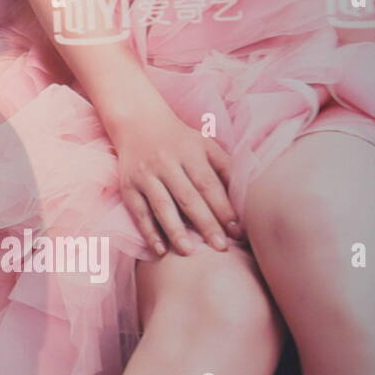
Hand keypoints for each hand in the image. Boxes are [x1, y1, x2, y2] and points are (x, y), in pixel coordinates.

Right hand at [103, 89, 241, 256]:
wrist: (137, 122)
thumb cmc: (178, 139)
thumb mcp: (204, 144)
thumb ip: (224, 167)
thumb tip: (246, 198)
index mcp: (189, 152)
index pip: (208, 184)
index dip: (223, 208)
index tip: (237, 231)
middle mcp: (165, 163)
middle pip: (188, 197)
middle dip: (205, 224)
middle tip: (221, 247)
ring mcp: (145, 175)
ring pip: (162, 206)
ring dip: (175, 230)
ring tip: (189, 252)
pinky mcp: (128, 186)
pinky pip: (139, 212)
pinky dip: (148, 232)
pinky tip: (160, 249)